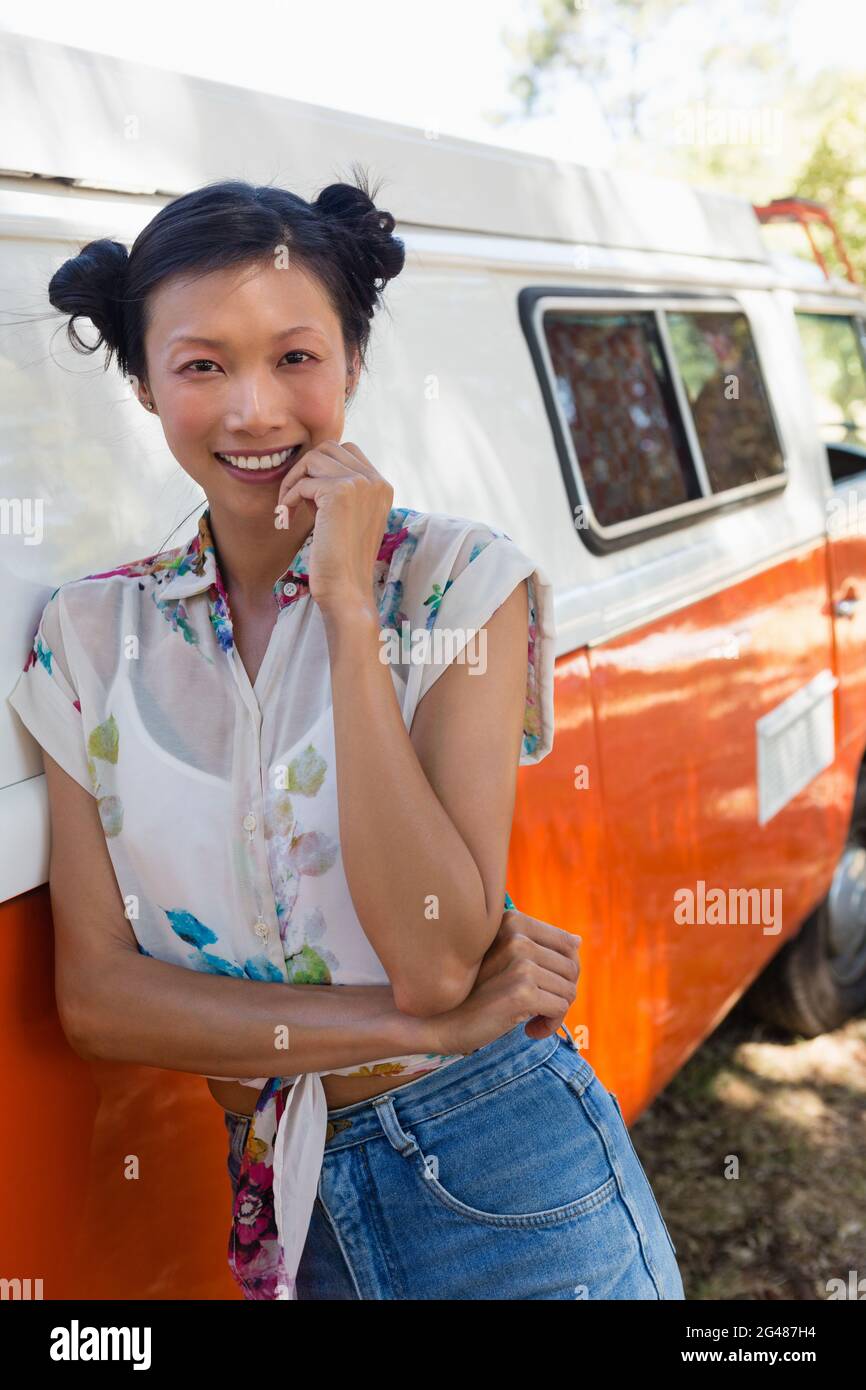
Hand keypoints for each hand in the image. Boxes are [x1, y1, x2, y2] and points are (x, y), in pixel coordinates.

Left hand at [275, 440, 392, 612]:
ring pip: (314, 458)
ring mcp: (359, 484)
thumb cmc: (341, 561)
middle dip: (304, 469)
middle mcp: (375, 481)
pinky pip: (303, 482)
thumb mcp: (347, 517)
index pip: (347, 451)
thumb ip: (339, 490)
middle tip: (292, 498)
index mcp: (381, 486)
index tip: (307, 496)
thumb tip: (309, 469)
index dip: (320, 468)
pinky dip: (289, 498)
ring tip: (287, 506)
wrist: (346, 589)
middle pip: (329, 448)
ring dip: (293, 480)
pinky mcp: (339, 492)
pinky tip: (286, 518)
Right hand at [430, 908, 581, 1055]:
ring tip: (530, 1018)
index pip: (567, 943)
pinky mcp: (522, 993)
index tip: (541, 987)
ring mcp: (520, 963)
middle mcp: (517, 936)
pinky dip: (550, 1025)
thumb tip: (577, 941)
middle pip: (572, 968)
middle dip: (560, 993)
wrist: (438, 1019)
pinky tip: (529, 1030)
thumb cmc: (472, 991)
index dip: (562, 971)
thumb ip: (536, 946)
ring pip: (570, 990)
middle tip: (536, 1008)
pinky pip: (561, 1008)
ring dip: (554, 1012)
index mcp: (512, 921)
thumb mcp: (502, 959)